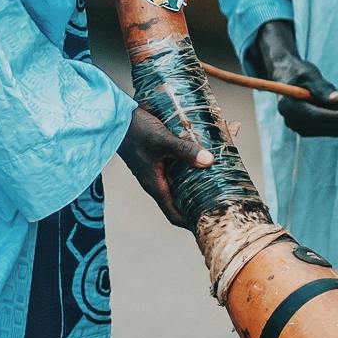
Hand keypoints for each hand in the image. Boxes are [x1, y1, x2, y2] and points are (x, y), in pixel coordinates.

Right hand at [118, 102, 213, 224]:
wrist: (115, 115)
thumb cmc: (133, 130)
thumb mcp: (161, 140)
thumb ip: (184, 150)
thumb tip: (208, 161)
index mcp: (155, 184)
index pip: (173, 214)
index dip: (190, 223)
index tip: (209, 223)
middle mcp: (156, 179)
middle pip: (181, 197)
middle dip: (201, 197)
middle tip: (222, 195)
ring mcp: (157, 167)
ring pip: (182, 178)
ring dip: (199, 175)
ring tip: (220, 169)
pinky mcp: (158, 155)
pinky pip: (179, 163)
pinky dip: (192, 159)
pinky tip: (205, 147)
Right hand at [254, 19, 337, 137]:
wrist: (288, 76)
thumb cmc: (298, 72)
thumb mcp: (309, 75)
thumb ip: (322, 88)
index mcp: (289, 107)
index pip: (316, 117)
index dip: (336, 117)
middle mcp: (293, 122)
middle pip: (327, 125)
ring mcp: (302, 128)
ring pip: (334, 129)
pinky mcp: (311, 130)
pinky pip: (333, 128)